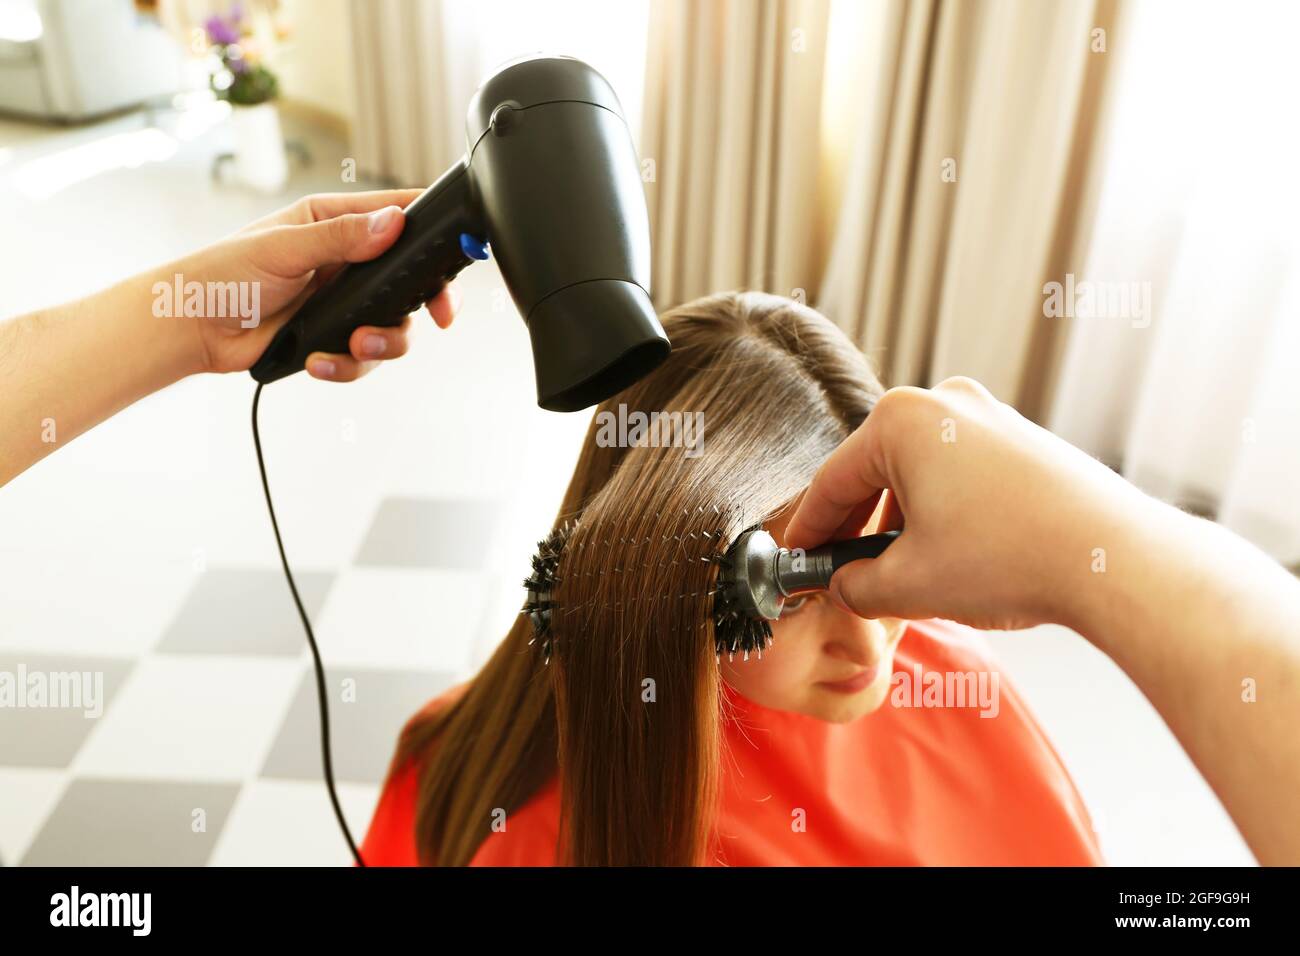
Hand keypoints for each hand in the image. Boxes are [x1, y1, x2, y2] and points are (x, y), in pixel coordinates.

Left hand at [169, 190, 460, 380]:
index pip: (400, 216)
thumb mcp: (283, 248)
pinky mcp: (332, 338)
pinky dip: (347, 365)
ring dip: (383, 342)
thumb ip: (341, 237)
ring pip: (394, 325)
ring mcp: (342, 302)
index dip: (431, 234)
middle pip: (411, 280)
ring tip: (356, 346)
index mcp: (335, 222)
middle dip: (425, 303)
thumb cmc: (221, 273)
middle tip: (437, 317)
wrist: (190, 328)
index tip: (450, 259)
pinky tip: (320, 362)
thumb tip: (391, 223)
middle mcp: (346, 262)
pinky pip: (362, 357)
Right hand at [785, 377, 1151, 630]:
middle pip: (875, 473)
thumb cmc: (1009, 560)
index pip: (832, 483)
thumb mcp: (907, 585)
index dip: (809, 531)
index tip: (797, 562)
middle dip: (857, 528)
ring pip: (919, 475)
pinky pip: (960, 474)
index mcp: (901, 421)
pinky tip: (949, 559)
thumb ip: (854, 585)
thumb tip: (844, 586)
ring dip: (901, 524)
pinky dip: (942, 513)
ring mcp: (990, 416)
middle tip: (841, 574)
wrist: (1115, 561)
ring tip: (901, 578)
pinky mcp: (1024, 439)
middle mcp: (944, 401)